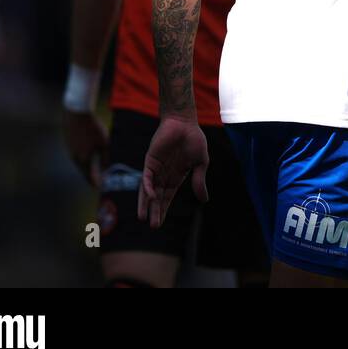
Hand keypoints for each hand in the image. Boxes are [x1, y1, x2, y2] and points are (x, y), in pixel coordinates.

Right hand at [62, 108, 108, 186]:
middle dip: (91, 176)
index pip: (89, 176)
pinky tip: (87, 156)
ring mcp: (70, 150)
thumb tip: (108, 169)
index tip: (101, 187)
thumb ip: (106, 157)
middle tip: (97, 181)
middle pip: (84, 171)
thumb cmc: (93, 128)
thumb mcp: (104, 143)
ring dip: (87, 167)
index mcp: (84, 160)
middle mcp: (75, 158)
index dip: (95, 182)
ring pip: (79, 163)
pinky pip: (76, 155)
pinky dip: (83, 159)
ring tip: (93, 171)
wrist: (76, 113)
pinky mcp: (68, 143)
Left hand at [137, 115, 208, 229]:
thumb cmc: (194, 139)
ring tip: (142, 217)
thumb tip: (204, 200)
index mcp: (175, 177)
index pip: (166, 197)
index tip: (159, 224)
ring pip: (148, 190)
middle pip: (157, 197)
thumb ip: (199, 181)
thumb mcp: (201, 163)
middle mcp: (163, 175)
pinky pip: (147, 176)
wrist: (184, 121)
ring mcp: (155, 168)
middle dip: (155, 211)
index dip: (163, 210)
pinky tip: (149, 196)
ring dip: (145, 203)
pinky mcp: (150, 160)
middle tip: (153, 226)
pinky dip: (147, 187)